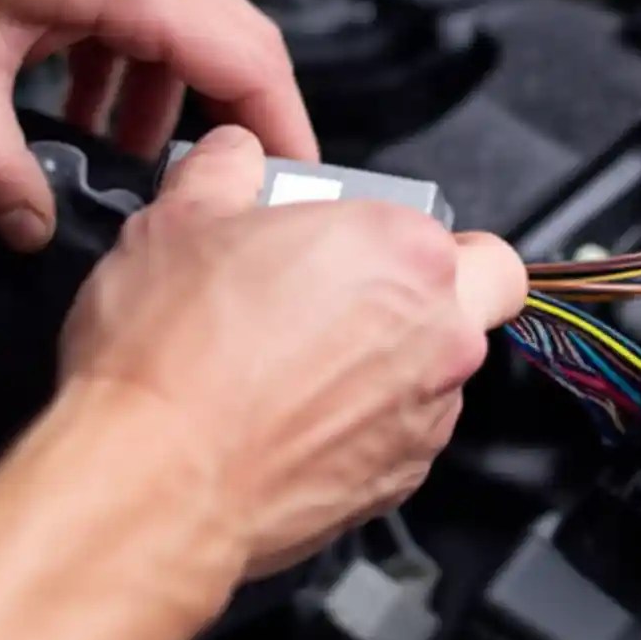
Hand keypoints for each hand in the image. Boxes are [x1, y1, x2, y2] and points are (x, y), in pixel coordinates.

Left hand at [0, 0, 317, 250]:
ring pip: (199, 40)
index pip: (252, 65)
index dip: (285, 132)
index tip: (297, 187)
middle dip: (247, 126)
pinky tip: (90, 115)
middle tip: (241, 191)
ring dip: (183, 105)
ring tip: (145, 165)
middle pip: (245, 51)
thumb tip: (29, 224)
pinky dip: (140, 78)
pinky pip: (153, 25)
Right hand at [52, 125, 525, 578]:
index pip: (448, 227)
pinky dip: (369, 426)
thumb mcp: (179, 221)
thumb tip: (234, 157)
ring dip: (397, 361)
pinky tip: (297, 421)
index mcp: (404, 250)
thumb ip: (226, 170)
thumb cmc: (174, 356)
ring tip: (304, 367)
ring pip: (444, 370)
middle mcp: (439, 331)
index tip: (348, 243)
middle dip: (440, 289)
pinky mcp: (404, 477)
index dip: (398, 232)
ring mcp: (429, 411)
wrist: (156, 482)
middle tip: (362, 295)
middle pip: (484, 294)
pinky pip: (407, 435)